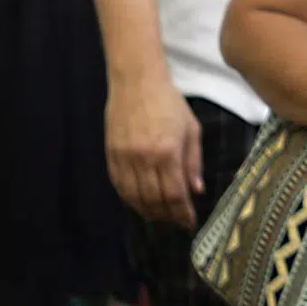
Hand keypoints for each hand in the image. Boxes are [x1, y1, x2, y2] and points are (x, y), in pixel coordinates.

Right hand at [106, 77, 202, 227]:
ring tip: (160, 216)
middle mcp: (143, 159)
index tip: (189, 222)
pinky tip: (140, 203)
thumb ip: (193, 162)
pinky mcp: (110, 155)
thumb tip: (196, 190)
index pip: (175, 193)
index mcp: (167, 152)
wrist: (136, 82)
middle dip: (167, 215)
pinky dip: (130, 199)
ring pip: (134, 197)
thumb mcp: (191, 129)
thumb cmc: (170, 103)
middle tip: (176, 221)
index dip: (182, 213)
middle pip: (154, 199)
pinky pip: (119, 186)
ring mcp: (124, 158)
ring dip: (148, 211)